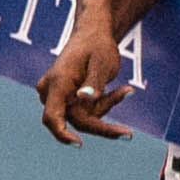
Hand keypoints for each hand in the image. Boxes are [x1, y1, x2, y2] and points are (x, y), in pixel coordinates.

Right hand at [36, 18, 132, 143]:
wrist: (92, 35)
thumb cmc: (97, 46)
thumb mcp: (102, 62)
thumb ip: (94, 81)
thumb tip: (85, 99)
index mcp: (57, 82)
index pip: (52, 115)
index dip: (62, 133)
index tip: (79, 144)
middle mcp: (51, 92)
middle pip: (74, 120)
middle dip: (101, 125)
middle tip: (128, 134)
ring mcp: (57, 96)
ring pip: (82, 117)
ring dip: (105, 107)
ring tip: (125, 89)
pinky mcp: (67, 99)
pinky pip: (86, 111)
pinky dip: (104, 104)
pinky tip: (122, 90)